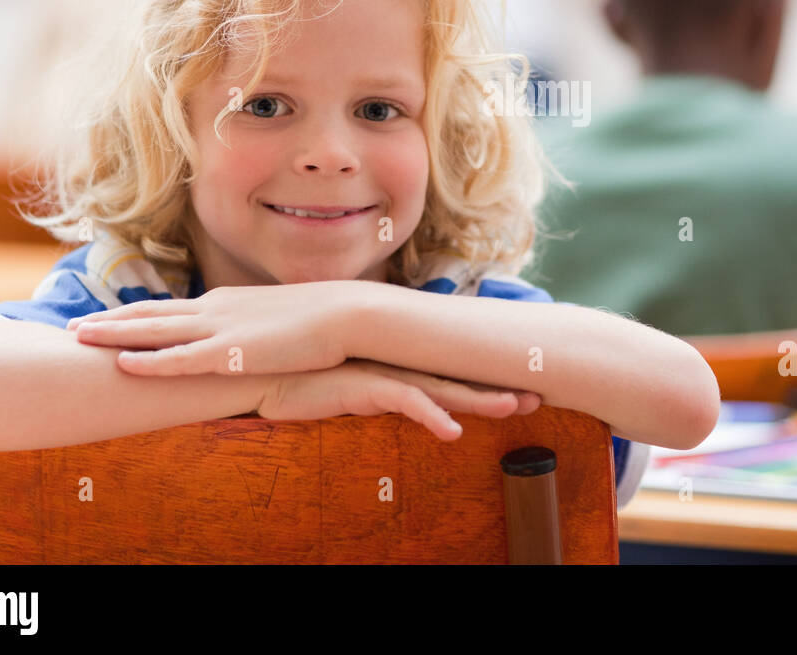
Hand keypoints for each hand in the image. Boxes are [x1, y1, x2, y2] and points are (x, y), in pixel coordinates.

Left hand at [66, 281, 371, 376]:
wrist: (348, 313)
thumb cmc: (323, 320)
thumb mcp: (280, 322)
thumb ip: (257, 331)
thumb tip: (251, 344)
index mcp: (226, 303)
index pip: (169, 309)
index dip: (133, 315)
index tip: (104, 320)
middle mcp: (215, 310)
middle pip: (149, 315)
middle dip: (109, 322)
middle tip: (71, 328)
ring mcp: (221, 329)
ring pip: (154, 331)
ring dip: (113, 335)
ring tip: (77, 338)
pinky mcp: (233, 353)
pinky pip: (181, 359)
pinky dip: (149, 361)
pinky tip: (122, 364)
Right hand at [259, 359, 543, 441]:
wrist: (259, 371)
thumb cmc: (301, 383)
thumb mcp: (347, 391)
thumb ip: (374, 393)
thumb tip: (399, 405)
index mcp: (396, 365)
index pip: (449, 374)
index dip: (484, 382)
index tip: (519, 392)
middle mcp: (395, 364)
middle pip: (457, 377)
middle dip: (497, 387)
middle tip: (537, 397)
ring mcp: (380, 371)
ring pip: (442, 387)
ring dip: (478, 399)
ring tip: (513, 409)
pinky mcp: (361, 385)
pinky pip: (404, 401)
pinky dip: (430, 415)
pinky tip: (453, 433)